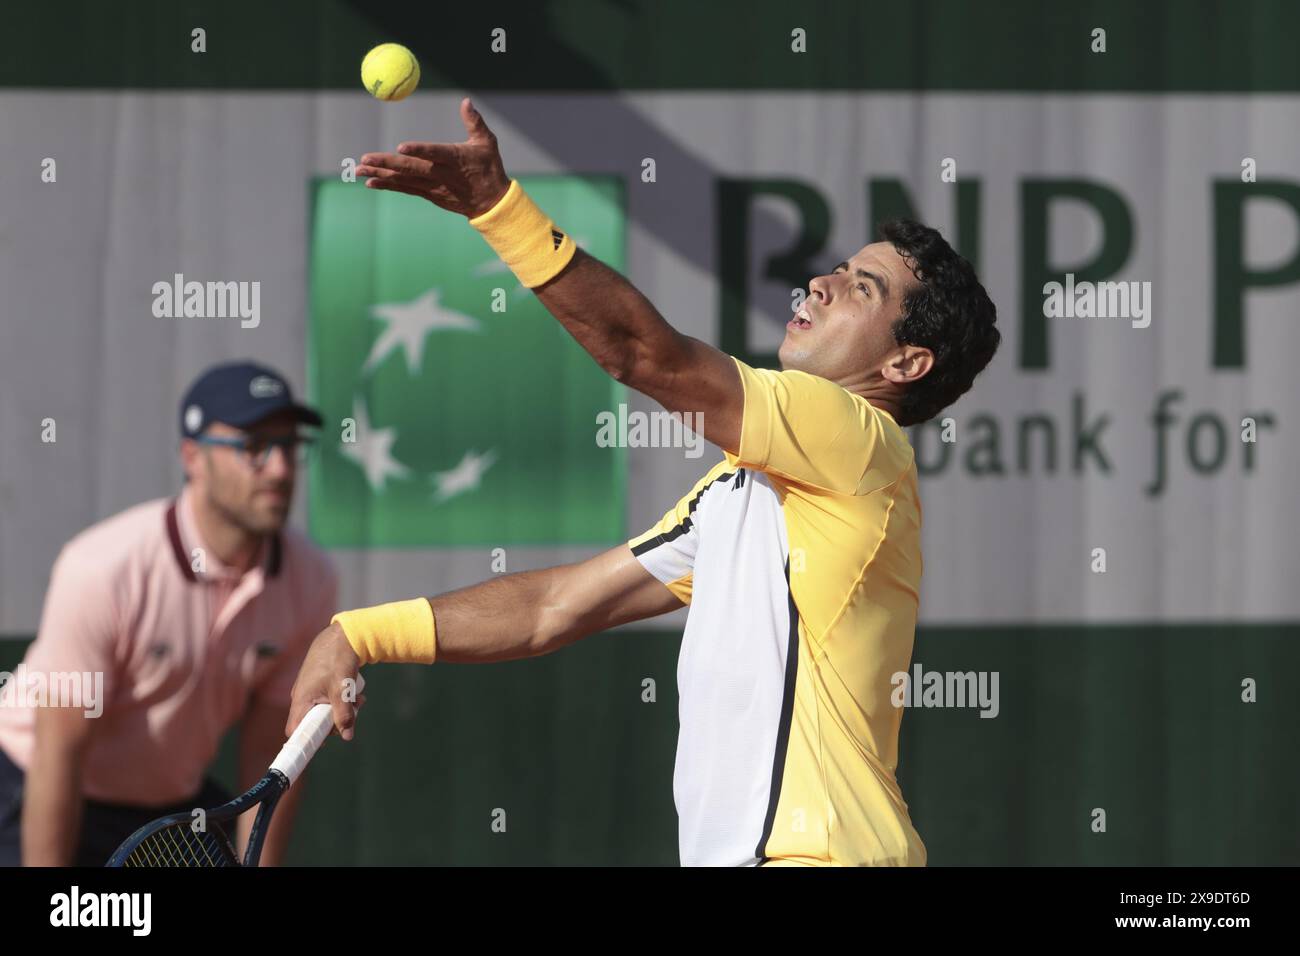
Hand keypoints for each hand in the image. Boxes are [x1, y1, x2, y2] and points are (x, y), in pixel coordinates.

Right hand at [286, 623, 364, 740]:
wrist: (342, 635)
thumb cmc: (337, 660)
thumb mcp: (342, 690)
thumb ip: (344, 715)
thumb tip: (346, 736)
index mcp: (301, 700)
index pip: (295, 731)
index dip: (306, 741)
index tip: (323, 744)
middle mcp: (302, 697)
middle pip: (314, 723)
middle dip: (334, 722)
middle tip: (352, 715)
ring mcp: (310, 690)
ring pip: (324, 711)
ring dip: (342, 710)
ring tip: (358, 700)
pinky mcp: (319, 684)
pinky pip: (328, 700)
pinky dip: (342, 700)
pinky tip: (356, 694)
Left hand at [357, 97, 511, 217]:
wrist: (492, 203)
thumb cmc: (489, 168)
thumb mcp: (487, 143)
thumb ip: (474, 121)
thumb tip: (466, 101)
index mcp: (455, 159)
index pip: (435, 153)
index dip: (418, 150)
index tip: (401, 146)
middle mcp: (441, 175)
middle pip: (411, 168)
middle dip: (386, 163)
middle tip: (366, 158)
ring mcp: (433, 187)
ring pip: (403, 180)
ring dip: (381, 174)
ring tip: (360, 169)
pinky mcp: (429, 194)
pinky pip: (404, 189)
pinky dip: (388, 185)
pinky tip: (371, 181)